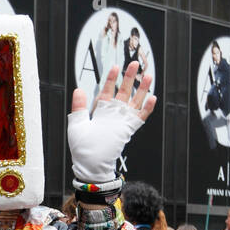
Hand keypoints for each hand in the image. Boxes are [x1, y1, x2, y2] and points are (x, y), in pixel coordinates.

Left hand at [68, 62, 155, 183]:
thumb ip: (79, 107)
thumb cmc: (82, 149)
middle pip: (123, 92)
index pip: (107, 91)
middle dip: (129, 78)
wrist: (90, 165)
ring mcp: (122, 122)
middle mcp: (113, 115)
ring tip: (148, 75)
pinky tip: (152, 98)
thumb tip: (78, 89)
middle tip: (135, 63)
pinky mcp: (128, 130)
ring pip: (134, 102)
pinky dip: (147, 109)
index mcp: (100, 112)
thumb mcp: (77, 125)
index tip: (115, 66)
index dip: (111, 79)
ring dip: (141, 89)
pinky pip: (140, 118)